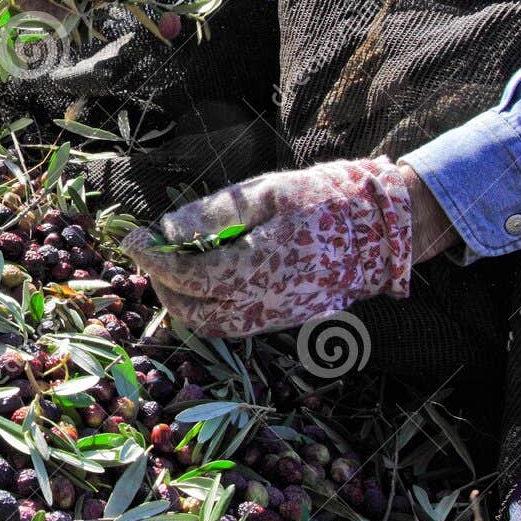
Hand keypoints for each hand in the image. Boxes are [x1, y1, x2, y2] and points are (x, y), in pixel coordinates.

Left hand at [120, 157, 419, 337]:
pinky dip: (210, 307)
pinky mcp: (286, 320)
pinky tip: (207, 278)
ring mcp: (277, 318)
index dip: (154, 261)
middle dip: (164, 286)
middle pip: (194, 312)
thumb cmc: (324, 200)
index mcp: (258, 269)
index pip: (187, 277)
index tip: (134, 241)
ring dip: (185, 301)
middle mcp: (264, 304)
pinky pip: (236, 325)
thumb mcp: (266, 194)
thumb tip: (164, 230)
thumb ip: (211, 215)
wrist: (385, 229)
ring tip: (174, 267)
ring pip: (213, 326)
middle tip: (150, 256)